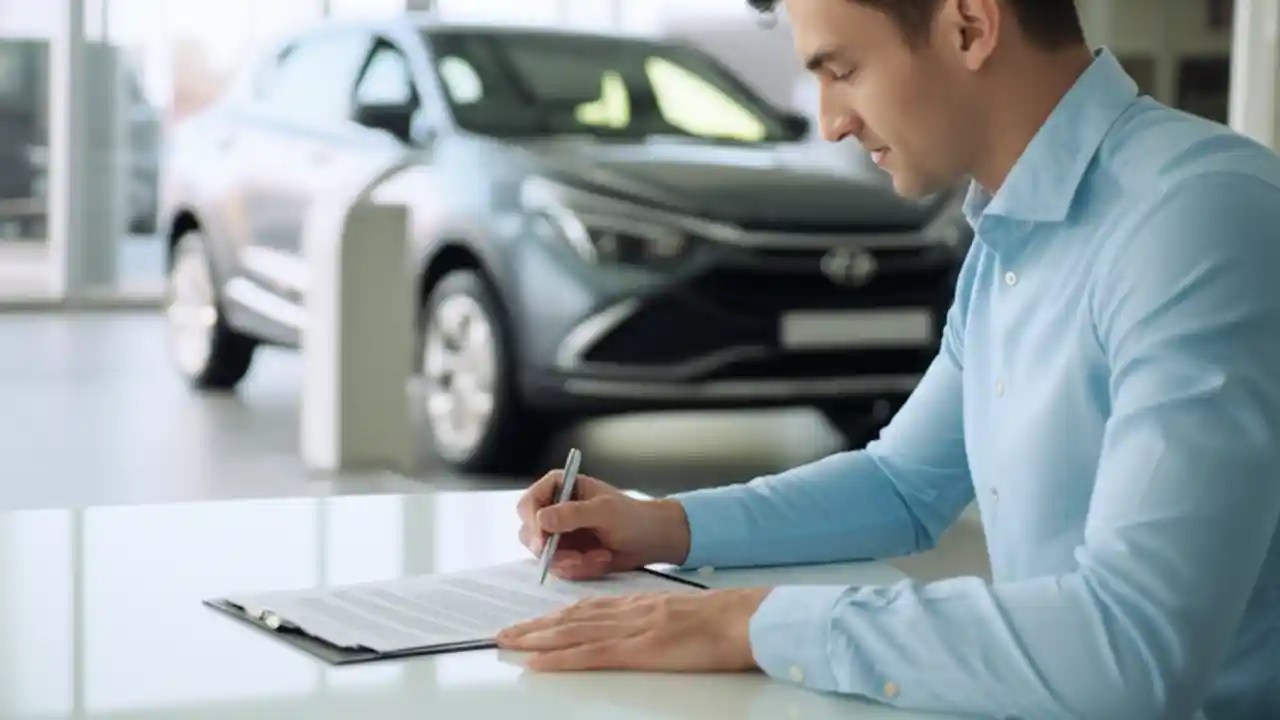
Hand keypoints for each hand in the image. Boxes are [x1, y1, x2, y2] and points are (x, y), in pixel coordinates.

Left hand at [496, 588, 770, 671]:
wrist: (747, 618)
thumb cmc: (729, 621)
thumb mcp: (688, 617)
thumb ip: (663, 622)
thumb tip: (651, 634)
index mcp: (642, 604)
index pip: (589, 608)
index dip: (557, 615)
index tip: (534, 621)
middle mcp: (630, 612)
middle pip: (572, 618)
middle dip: (536, 626)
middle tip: (505, 633)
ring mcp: (632, 629)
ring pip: (573, 632)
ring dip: (536, 639)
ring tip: (508, 643)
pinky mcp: (639, 649)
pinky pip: (590, 654)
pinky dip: (559, 659)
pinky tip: (537, 663)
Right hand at [517, 470, 690, 580]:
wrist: (651, 540)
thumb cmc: (632, 517)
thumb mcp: (605, 512)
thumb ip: (573, 514)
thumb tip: (541, 519)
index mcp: (559, 486)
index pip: (528, 503)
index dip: (531, 523)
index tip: (543, 543)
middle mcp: (553, 509)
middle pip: (528, 532)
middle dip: (551, 550)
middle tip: (575, 559)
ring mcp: (558, 534)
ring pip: (543, 555)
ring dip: (571, 562)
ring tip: (601, 556)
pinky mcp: (566, 554)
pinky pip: (559, 568)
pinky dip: (580, 569)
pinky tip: (602, 559)